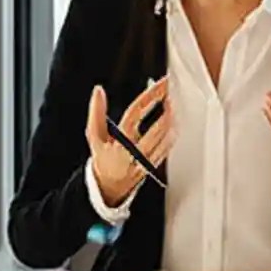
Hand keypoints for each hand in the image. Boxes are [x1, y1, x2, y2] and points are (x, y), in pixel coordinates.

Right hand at [86, 77, 174, 205]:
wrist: (109, 187)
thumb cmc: (103, 159)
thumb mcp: (94, 137)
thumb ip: (96, 113)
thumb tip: (98, 91)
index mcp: (120, 143)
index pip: (136, 114)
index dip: (149, 97)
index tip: (160, 84)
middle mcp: (135, 152)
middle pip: (157, 128)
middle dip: (168, 108)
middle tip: (173, 91)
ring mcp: (147, 160)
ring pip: (166, 138)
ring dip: (173, 118)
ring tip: (176, 102)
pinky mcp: (155, 165)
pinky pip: (168, 147)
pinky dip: (173, 132)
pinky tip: (175, 120)